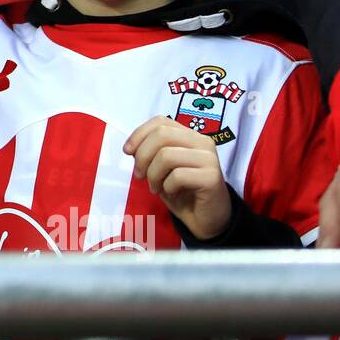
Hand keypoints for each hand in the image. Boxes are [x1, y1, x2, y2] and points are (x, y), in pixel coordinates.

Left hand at [124, 115, 231, 240]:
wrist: (206, 218)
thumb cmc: (182, 191)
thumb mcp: (160, 168)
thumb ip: (150, 152)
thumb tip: (131, 147)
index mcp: (189, 135)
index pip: (160, 121)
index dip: (139, 134)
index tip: (127, 152)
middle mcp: (202, 142)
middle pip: (161, 135)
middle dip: (143, 156)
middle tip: (140, 176)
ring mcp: (209, 158)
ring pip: (166, 155)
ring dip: (153, 175)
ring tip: (156, 187)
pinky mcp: (212, 177)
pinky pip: (178, 176)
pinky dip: (167, 187)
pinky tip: (172, 193)